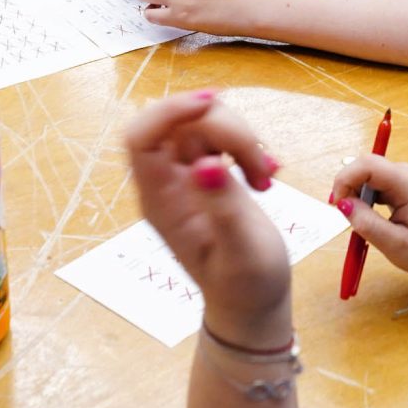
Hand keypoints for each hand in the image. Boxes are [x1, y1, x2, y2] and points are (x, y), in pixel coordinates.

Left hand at [126, 92, 290, 344]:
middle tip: (260, 168)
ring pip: (202, 124)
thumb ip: (224, 208)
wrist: (252, 303)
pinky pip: (218, 137)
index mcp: (162, 202)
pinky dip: (245, 145)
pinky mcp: (205, 174)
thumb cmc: (247, 286)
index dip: (170, 111)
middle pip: (179, 123)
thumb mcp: (243, 252)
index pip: (142, 138)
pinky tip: (265, 174)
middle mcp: (166, 183)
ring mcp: (185, 177)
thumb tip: (204, 165)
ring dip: (241, 138)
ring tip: (265, 177)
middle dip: (226, 128)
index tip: (213, 104)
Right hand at [330, 154, 407, 283]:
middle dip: (347, 185)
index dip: (346, 179)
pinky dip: (362, 195)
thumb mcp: (395, 245)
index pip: (368, 165)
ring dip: (354, 191)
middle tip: (341, 213)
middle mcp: (404, 174)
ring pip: (367, 173)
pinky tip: (364, 214)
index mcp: (407, 185)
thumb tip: (342, 204)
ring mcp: (402, 178)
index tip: (336, 204)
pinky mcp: (399, 185)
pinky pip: (373, 182)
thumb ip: (368, 224)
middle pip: (365, 165)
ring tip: (355, 218)